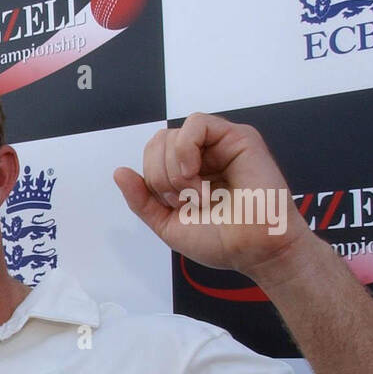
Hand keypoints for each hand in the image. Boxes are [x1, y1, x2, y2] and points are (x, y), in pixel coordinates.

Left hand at [113, 113, 314, 283]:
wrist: (253, 250)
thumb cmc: (219, 241)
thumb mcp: (166, 223)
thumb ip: (141, 199)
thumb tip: (119, 172)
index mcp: (186, 173)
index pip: (151, 156)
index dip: (151, 181)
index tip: (174, 206)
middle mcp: (203, 156)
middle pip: (158, 143)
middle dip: (159, 177)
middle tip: (184, 201)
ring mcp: (220, 145)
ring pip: (172, 135)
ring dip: (173, 171)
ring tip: (197, 194)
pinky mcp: (238, 137)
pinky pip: (196, 123)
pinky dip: (186, 149)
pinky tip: (194, 174)